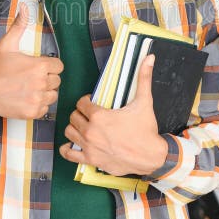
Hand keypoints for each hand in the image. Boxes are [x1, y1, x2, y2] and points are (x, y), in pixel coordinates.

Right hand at [0, 5, 63, 118]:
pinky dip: (38, 105)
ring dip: (44, 92)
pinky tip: (26, 98)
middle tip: (30, 78)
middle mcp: (42, 82)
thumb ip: (19, 25)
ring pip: (52, 95)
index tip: (38, 67)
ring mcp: (38, 98)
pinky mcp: (33, 112)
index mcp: (40, 65)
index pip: (59, 66)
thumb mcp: (7, 44)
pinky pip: (46, 108)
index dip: (49, 66)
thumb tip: (25, 6)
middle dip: (47, 79)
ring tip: (29, 88)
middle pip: (57, 81)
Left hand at [59, 54, 167, 176]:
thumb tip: (149, 58)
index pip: (81, 103)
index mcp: (99, 116)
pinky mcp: (91, 160)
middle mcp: (91, 131)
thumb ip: (144, 78)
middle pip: (74, 116)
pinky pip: (70, 155)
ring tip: (84, 126)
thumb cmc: (146, 130)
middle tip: (89, 115)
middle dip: (81, 113)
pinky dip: (67, 149)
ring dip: (75, 128)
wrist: (151, 156)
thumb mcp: (144, 102)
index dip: (86, 101)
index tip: (92, 103)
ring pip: (69, 132)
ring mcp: (90, 147)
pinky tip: (72, 144)